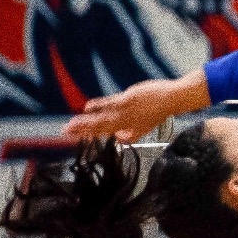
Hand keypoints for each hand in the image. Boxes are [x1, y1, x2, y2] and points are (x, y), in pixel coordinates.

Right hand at [63, 73, 204, 143]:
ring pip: (102, 117)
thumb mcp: (145, 127)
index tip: (74, 136)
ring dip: (85, 122)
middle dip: (82, 130)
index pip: (104, 132)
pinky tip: (87, 108)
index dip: (88, 135)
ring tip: (71, 126)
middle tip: (65, 133)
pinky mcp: (128, 99)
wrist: (172, 99)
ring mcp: (126, 110)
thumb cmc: (157, 111)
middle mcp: (125, 122)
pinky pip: (110, 103)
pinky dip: (98, 106)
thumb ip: (130, 133)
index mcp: (128, 129)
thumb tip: (117, 138)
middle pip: (99, 127)